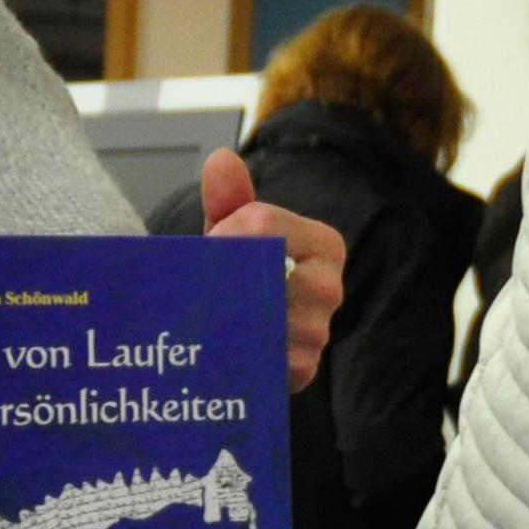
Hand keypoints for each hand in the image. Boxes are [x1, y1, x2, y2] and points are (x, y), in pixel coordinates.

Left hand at [198, 147, 345, 390]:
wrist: (244, 335)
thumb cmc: (242, 276)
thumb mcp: (233, 232)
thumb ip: (230, 198)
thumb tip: (221, 159)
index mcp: (324, 244)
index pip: (263, 225)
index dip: (224, 234)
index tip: (211, 247)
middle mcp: (330, 287)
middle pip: (260, 273)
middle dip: (221, 278)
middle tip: (198, 285)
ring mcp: (319, 332)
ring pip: (257, 315)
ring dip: (223, 315)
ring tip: (204, 314)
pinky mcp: (302, 368)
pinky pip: (258, 356)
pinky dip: (235, 351)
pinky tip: (223, 346)